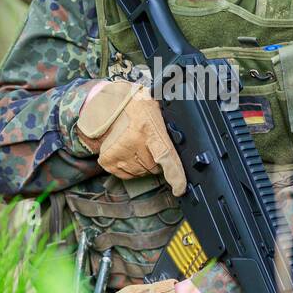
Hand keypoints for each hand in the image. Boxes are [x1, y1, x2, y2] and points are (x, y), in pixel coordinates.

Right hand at [75, 81, 186, 195]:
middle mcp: (134, 142)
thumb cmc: (134, 105)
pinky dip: (129, 167)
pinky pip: (125, 175)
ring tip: (137, 146)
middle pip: (153, 167)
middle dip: (155, 160)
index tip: (180, 188)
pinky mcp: (108, 160)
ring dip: (142, 164)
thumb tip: (184, 145)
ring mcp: (119, 153)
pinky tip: (127, 152)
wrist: (108, 103)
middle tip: (150, 145)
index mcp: (149, 128)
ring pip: (140, 173)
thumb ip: (168, 129)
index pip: (167, 157)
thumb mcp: (157, 110)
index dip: (176, 176)